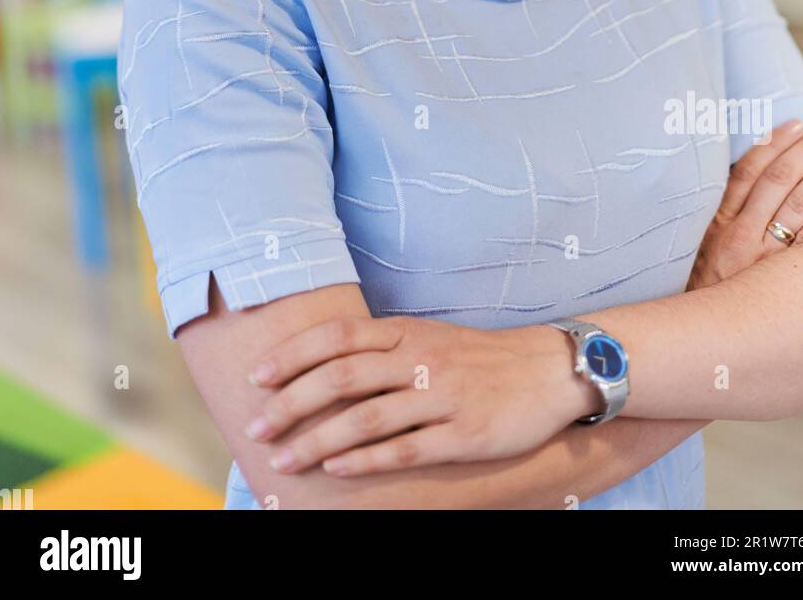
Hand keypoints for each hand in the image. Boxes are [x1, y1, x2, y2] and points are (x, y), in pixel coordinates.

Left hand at [242, 316, 583, 476]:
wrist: (546, 369)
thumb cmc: (476, 357)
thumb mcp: (426, 336)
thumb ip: (379, 345)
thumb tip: (319, 361)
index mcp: (406, 331)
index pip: (337, 336)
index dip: (292, 355)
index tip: (256, 377)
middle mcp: (418, 359)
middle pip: (341, 376)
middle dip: (290, 403)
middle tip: (256, 428)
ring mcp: (441, 396)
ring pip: (366, 418)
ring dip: (317, 440)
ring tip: (284, 460)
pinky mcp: (462, 433)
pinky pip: (405, 449)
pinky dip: (366, 460)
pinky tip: (336, 470)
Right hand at [686, 119, 802, 290]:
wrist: (708, 336)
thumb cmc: (711, 286)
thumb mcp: (707, 245)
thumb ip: (728, 212)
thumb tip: (752, 175)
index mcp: (718, 221)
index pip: (749, 171)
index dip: (774, 144)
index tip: (796, 125)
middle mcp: (741, 235)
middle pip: (778, 181)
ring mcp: (765, 258)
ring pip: (800, 204)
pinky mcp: (784, 279)